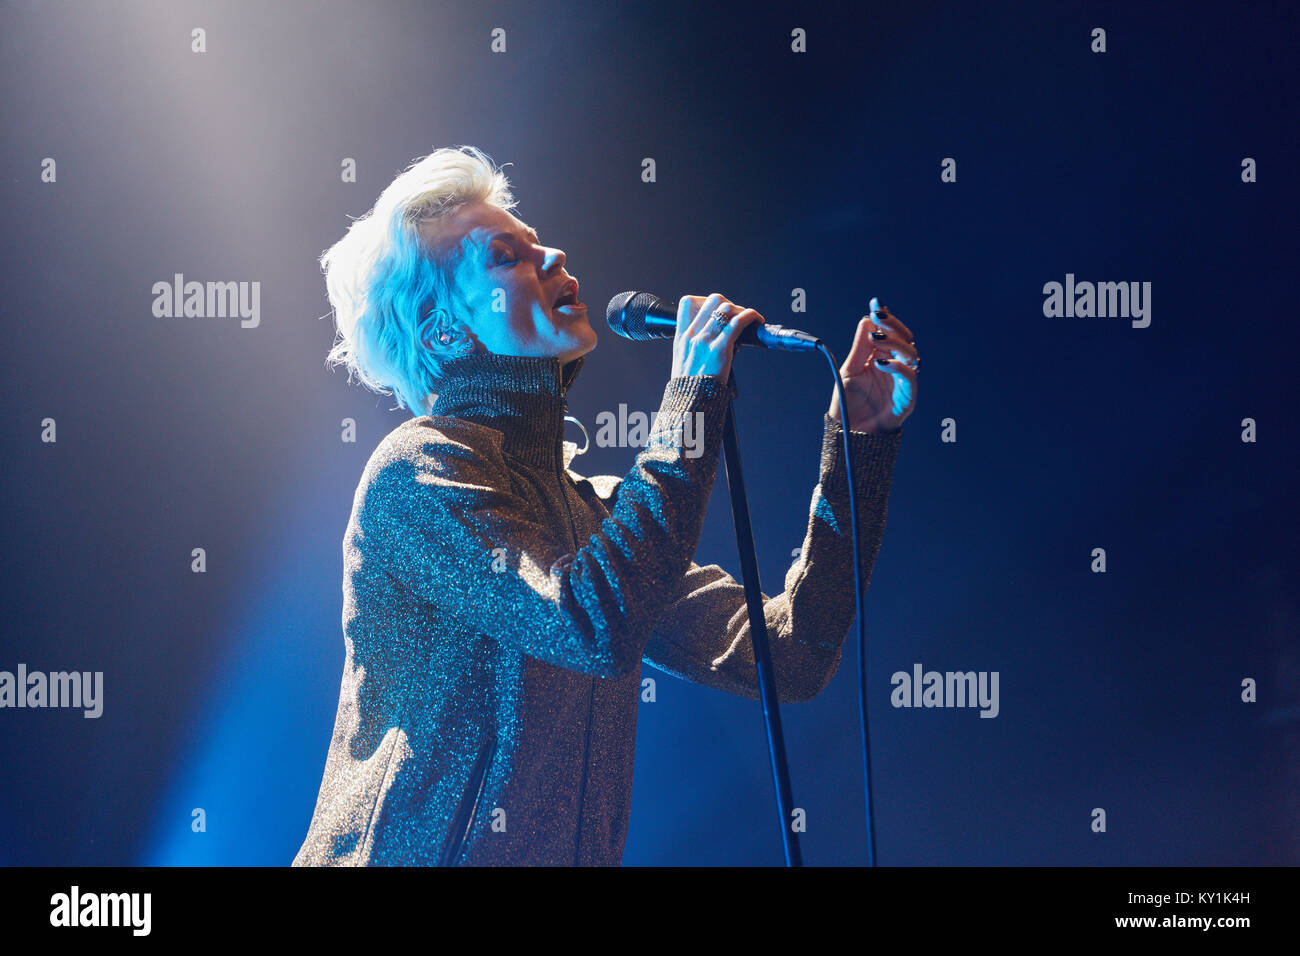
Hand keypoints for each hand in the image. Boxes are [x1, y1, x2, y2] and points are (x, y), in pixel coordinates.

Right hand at [670, 292, 764, 382]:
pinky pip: (738, 323)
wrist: (689, 405)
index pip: (688, 303)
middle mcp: (692, 335)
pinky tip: (757, 321)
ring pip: (727, 308)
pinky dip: (751, 316)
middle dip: (729, 304)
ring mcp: (704, 341)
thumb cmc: (690, 389)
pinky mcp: (719, 349)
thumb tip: (720, 339)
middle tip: (737, 316)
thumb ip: (696, 348)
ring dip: (742, 310)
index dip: (706, 301)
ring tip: (749, 321)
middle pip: (712, 300)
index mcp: (681, 338)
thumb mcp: (685, 363)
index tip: (718, 310)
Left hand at [827, 297, 917, 433]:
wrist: (848, 434)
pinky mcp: (907, 397)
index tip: (876, 305)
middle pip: (904, 339)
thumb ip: (860, 347)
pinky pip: (909, 377)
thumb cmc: (848, 404)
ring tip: (875, 339)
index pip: (889, 333)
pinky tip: (880, 362)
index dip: (885, 319)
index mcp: (882, 358)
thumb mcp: (850, 371)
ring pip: (911, 354)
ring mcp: (903, 382)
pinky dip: (897, 367)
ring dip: (895, 343)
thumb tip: (867, 320)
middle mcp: (895, 367)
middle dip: (892, 326)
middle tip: (878, 317)